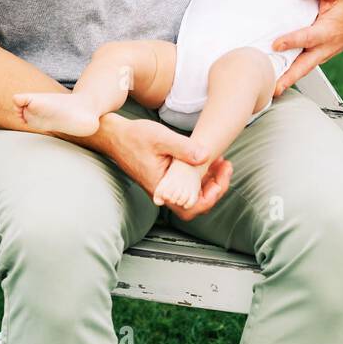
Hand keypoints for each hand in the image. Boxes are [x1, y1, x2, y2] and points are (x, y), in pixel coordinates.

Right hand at [106, 117, 232, 220]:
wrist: (115, 136)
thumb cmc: (135, 137)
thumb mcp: (161, 138)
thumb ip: (184, 148)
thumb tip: (205, 156)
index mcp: (163, 189)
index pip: (191, 207)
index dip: (211, 197)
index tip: (220, 178)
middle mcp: (165, 193)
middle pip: (197, 204)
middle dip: (216, 188)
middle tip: (226, 167)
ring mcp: (166, 187)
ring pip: (194, 194)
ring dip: (211, 181)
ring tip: (222, 162)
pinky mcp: (167, 179)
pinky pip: (188, 185)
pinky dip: (202, 175)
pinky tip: (209, 159)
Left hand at [271, 0, 342, 95]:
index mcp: (328, 30)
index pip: (308, 37)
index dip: (292, 41)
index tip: (276, 44)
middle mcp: (325, 46)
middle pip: (305, 65)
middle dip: (289, 77)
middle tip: (274, 88)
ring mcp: (323, 53)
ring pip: (304, 68)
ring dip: (289, 78)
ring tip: (271, 89)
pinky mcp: (319, 54)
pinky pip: (305, 64)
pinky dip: (292, 71)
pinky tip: (278, 74)